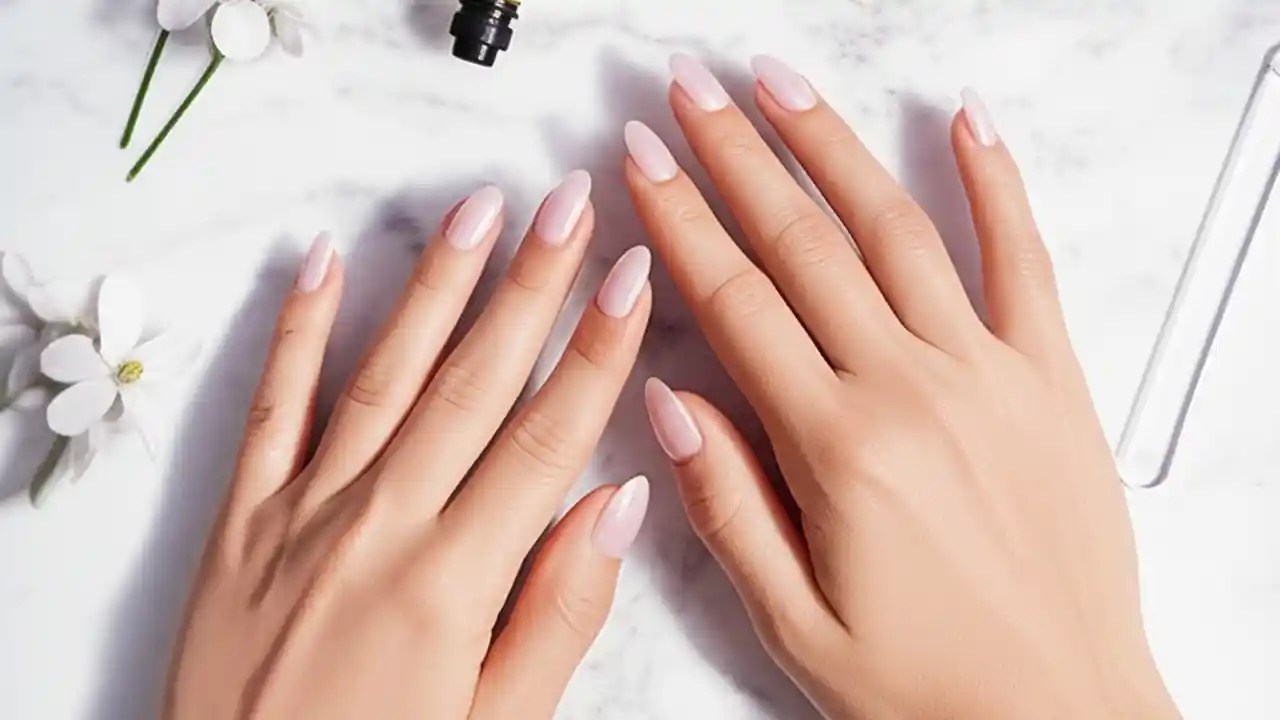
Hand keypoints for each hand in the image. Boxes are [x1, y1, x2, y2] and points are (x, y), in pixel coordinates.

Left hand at [165, 174, 653, 718]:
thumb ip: (560, 615)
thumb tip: (620, 503)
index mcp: (453, 582)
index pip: (546, 438)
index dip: (596, 349)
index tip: (631, 275)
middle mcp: (378, 526)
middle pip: (474, 381)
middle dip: (532, 283)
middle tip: (570, 201)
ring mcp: (301, 513)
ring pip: (384, 374)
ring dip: (437, 283)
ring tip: (481, 207)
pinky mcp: (238, 519)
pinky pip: (271, 407)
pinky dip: (295, 330)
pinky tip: (323, 261)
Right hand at [627, 55, 1178, 718]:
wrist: (1065, 718)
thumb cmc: (927, 685)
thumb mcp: (794, 623)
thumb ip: (726, 504)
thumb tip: (665, 402)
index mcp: (839, 450)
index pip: (736, 304)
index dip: (680, 221)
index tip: (641, 159)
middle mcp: (913, 391)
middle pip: (804, 245)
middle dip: (736, 156)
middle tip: (689, 92)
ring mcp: (989, 374)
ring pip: (897, 231)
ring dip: (831, 147)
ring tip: (779, 85)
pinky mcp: (1050, 379)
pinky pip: (1023, 260)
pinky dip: (996, 183)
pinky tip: (963, 121)